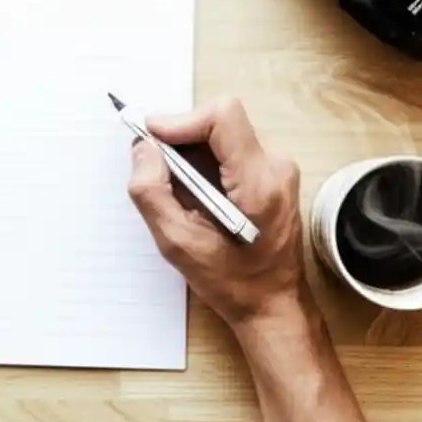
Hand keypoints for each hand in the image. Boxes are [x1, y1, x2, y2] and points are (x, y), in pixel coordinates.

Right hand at [127, 98, 306, 328]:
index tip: (152, 138)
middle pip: (219, 122)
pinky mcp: (273, 174)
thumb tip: (143, 149)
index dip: (181, 120)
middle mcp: (276, 168)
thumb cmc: (233, 283)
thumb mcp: (178, 244)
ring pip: (222, 134)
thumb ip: (153, 192)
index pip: (223, 117)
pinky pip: (230, 149)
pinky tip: (195, 193)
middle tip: (155, 168)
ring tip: (176, 189)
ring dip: (190, 151)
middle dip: (180, 138)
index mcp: (259, 184)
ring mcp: (278, 169)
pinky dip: (204, 161)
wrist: (274, 304)